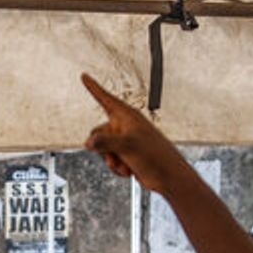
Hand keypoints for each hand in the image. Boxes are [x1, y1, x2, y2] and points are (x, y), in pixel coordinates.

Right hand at [82, 73, 197, 195]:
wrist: (167, 176)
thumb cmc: (155, 156)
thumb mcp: (127, 146)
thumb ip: (104, 142)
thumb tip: (88, 142)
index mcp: (127, 116)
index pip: (105, 98)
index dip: (93, 87)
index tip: (84, 76)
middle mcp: (125, 126)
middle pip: (98, 132)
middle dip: (103, 148)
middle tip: (115, 156)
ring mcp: (125, 141)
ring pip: (102, 148)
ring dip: (111, 160)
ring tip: (125, 164)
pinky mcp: (126, 154)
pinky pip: (109, 159)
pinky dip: (116, 167)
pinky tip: (128, 169)